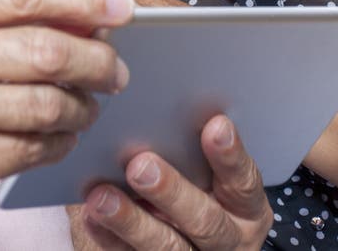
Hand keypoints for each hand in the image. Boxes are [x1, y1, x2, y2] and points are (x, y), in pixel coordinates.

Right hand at [0, 0, 134, 249]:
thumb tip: (73, 15)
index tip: (122, 7)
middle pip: (46, 50)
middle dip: (97, 59)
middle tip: (118, 68)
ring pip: (46, 104)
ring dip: (83, 104)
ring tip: (92, 102)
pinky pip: (30, 150)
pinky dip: (59, 142)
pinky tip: (63, 134)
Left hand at [75, 115, 272, 249]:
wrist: (191, 233)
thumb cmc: (200, 184)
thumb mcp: (211, 170)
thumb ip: (196, 147)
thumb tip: (167, 103)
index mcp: (245, 206)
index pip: (244, 181)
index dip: (230, 156)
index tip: (215, 126)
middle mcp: (228, 238)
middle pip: (205, 221)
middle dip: (171, 192)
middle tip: (140, 166)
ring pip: (168, 247)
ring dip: (132, 222)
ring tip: (101, 197)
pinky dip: (111, 238)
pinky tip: (92, 218)